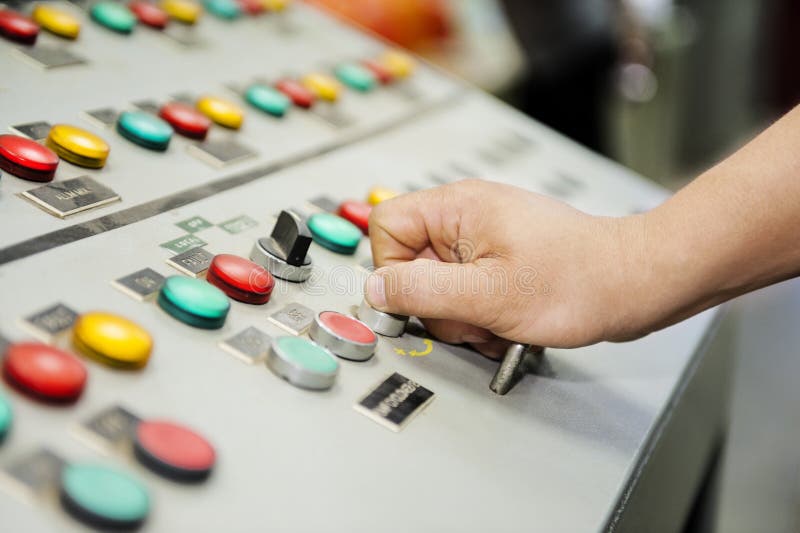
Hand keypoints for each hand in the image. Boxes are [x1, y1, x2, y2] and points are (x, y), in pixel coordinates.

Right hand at [364, 179, 651, 355]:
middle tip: (472, 315)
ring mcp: (485, 237)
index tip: (419, 298)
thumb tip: (374, 290)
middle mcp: (467, 216)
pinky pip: (467, 289)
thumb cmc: (577, 282)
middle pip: (411, 261)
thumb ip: (422, 291)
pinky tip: (507, 321)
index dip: (393, 269)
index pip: (386, 227)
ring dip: (461, 315)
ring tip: (497, 321)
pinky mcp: (501, 257)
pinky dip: (480, 313)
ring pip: (440, 282)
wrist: (633, 283)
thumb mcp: (487, 296)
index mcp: (457, 207)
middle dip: (437, 302)